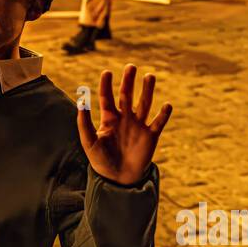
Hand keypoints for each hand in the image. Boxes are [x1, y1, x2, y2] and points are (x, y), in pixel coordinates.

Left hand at [78, 65, 172, 185]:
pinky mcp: (150, 136)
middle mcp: (125, 119)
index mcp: (109, 119)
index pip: (107, 97)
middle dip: (129, 81)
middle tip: (131, 67)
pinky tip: (166, 105)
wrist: (118, 180)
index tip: (107, 72)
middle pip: (127, 96)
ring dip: (147, 90)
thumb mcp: (89, 142)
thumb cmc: (101, 161)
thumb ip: (84, 123)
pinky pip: (158, 123)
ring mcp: (138, 126)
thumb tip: (80, 103)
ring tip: (149, 76)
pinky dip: (163, 114)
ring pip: (144, 104)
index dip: (106, 85)